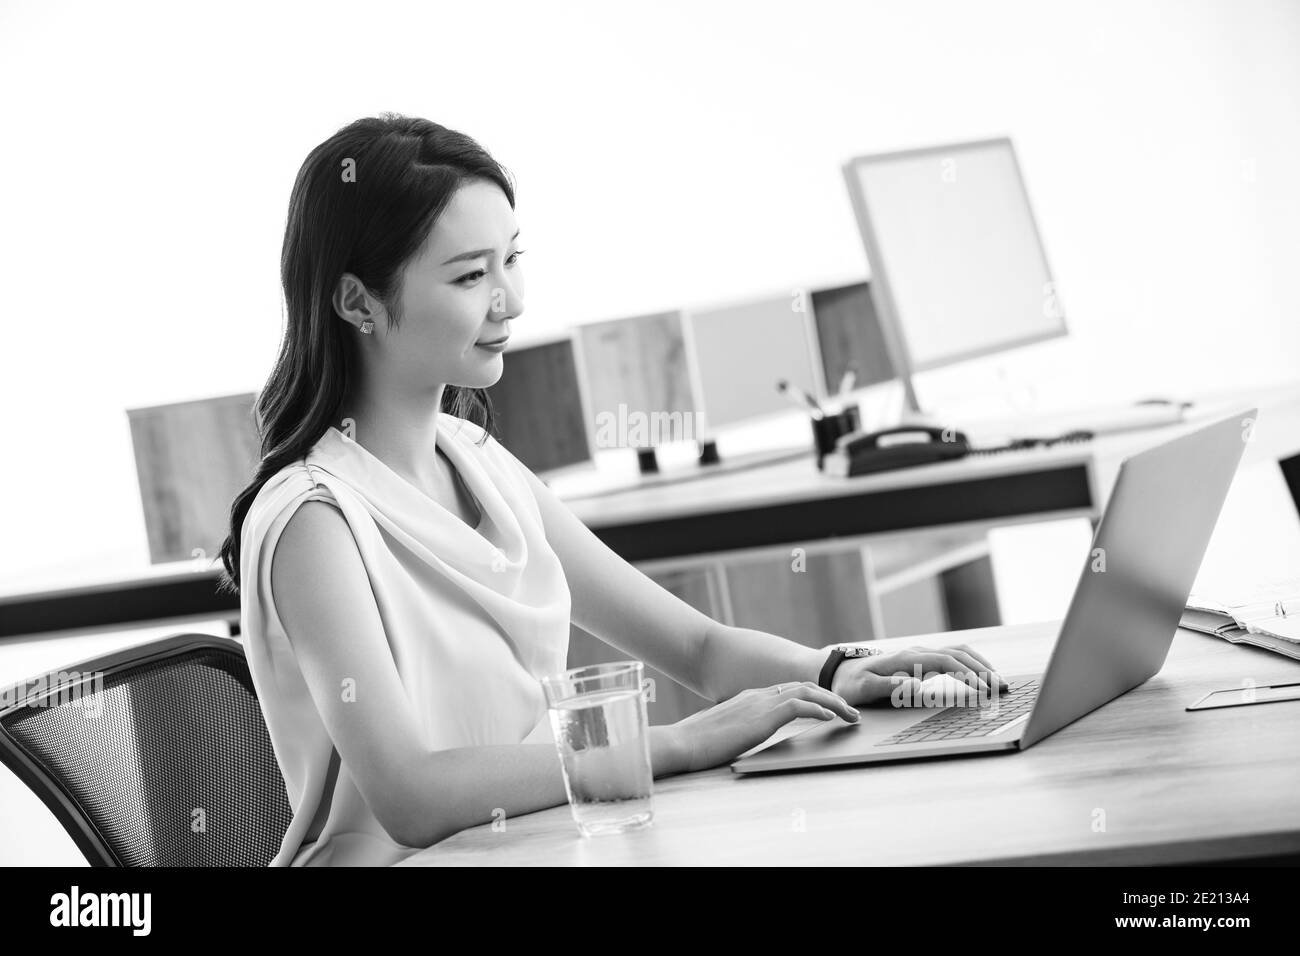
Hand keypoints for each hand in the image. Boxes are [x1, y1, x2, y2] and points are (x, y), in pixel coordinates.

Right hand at [669, 682, 859, 772]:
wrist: (681, 743)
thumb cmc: (697, 743)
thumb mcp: (725, 732)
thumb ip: (741, 729)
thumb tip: (748, 736)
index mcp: (749, 699)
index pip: (789, 690)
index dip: (813, 697)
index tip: (830, 707)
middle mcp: (757, 696)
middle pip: (803, 687)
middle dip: (830, 697)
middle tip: (850, 711)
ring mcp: (759, 703)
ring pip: (806, 693)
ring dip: (832, 702)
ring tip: (849, 714)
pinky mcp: (761, 716)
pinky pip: (797, 706)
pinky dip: (817, 708)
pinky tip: (829, 718)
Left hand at [830, 643, 1008, 706]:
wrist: (840, 672)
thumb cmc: (851, 684)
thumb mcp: (863, 689)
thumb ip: (888, 686)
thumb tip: (915, 685)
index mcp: (906, 659)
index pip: (945, 662)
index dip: (967, 675)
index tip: (984, 689)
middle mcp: (917, 652)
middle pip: (958, 655)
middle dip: (983, 670)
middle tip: (1003, 687)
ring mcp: (921, 654)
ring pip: (959, 652)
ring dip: (981, 665)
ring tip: (999, 682)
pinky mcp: (923, 659)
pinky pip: (953, 656)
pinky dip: (972, 663)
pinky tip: (982, 675)